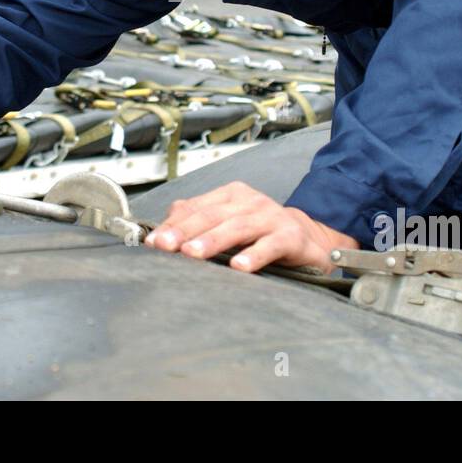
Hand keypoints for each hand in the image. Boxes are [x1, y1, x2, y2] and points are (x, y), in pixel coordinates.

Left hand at [144, 181, 359, 273]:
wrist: (309, 239)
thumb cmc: (261, 233)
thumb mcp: (228, 224)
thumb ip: (198, 222)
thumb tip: (162, 229)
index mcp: (230, 195)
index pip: (195, 207)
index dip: (173, 224)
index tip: (153, 242)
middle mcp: (249, 201)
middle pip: (212, 214)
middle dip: (185, 231)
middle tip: (165, 247)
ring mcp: (271, 216)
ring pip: (237, 227)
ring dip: (213, 240)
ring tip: (192, 254)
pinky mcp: (290, 236)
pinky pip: (271, 245)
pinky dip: (254, 254)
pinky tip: (239, 266)